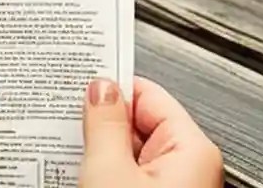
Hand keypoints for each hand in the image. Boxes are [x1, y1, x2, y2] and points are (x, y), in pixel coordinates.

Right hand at [80, 76, 222, 187]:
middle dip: (101, 126)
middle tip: (67, 123)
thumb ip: (104, 124)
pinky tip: (81, 179)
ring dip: (100, 156)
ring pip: (130, 157)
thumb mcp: (109, 173)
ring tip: (69, 154)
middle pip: (138, 127)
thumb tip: (102, 89)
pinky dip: (106, 177)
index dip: (112, 88)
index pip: (150, 95)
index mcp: (195, 151)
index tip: (81, 85)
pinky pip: (128, 179)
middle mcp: (193, 170)